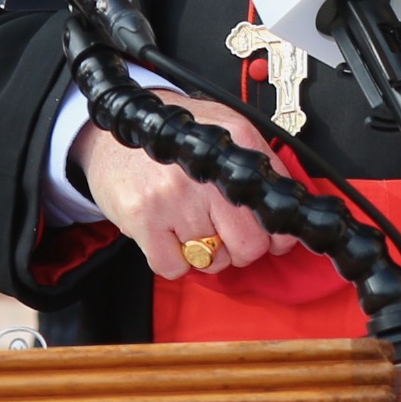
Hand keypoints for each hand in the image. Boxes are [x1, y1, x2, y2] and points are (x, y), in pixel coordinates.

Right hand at [71, 95, 301, 280]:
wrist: (111, 135)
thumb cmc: (176, 140)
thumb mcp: (226, 133)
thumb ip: (262, 168)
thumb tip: (289, 219)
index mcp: (238, 142)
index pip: (274, 211)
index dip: (276, 236)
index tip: (269, 239)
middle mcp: (208, 171)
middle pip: (249, 245)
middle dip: (240, 248)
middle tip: (223, 233)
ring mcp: (173, 195)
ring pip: (212, 260)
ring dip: (205, 253)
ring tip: (190, 225)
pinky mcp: (143, 217)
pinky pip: (175, 268)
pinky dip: (174, 261)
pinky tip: (168, 235)